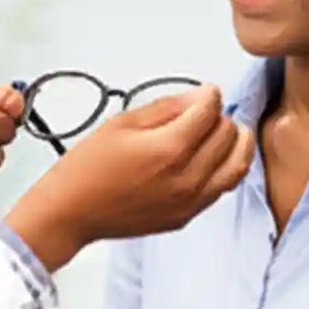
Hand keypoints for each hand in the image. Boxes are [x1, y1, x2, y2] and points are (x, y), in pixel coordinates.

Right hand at [5, 86, 251, 271]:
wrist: (71, 212)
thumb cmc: (87, 168)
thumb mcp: (122, 123)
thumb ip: (166, 107)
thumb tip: (197, 98)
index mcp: (168, 149)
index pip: (209, 112)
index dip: (209, 95)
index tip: (205, 91)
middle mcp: (185, 178)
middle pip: (227, 135)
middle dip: (220, 116)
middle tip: (205, 111)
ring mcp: (189, 201)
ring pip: (237, 165)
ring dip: (235, 143)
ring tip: (223, 132)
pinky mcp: (186, 216)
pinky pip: (222, 188)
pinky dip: (225, 168)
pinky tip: (212, 158)